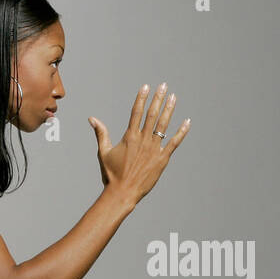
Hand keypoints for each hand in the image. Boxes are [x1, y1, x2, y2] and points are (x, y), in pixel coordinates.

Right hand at [88, 83, 189, 202]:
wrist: (122, 192)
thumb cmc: (111, 174)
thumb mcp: (103, 152)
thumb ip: (101, 133)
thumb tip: (92, 119)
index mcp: (129, 137)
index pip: (136, 112)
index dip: (141, 98)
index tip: (146, 86)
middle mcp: (143, 140)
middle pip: (152, 115)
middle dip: (158, 98)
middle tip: (164, 86)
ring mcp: (154, 149)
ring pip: (164, 125)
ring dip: (169, 110)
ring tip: (173, 97)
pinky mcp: (162, 158)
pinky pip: (174, 142)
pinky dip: (181, 132)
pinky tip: (187, 121)